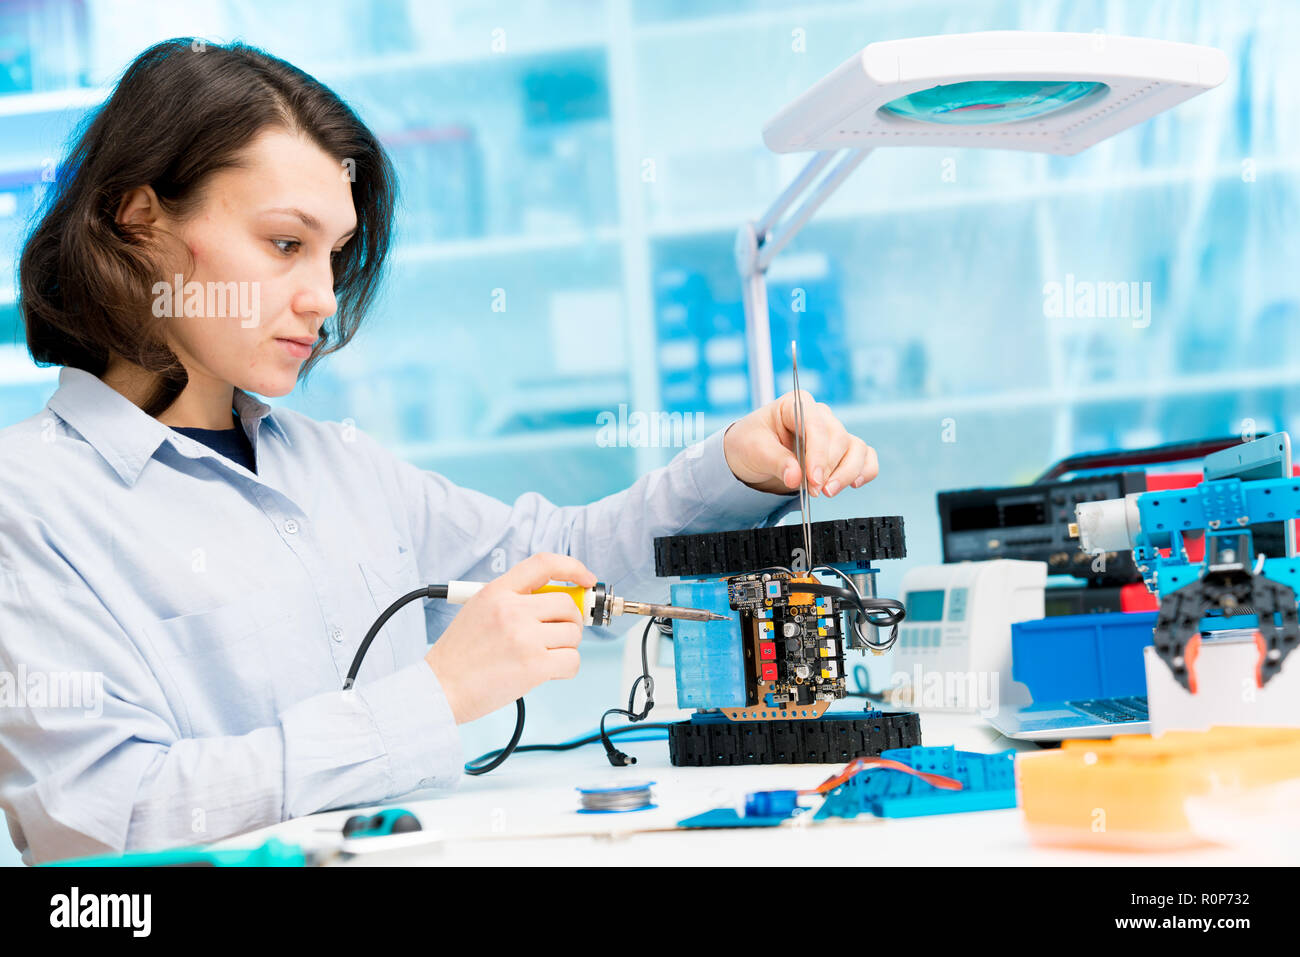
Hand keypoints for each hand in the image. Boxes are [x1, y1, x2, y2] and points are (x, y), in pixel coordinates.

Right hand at [424, 552, 596, 723]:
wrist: (439, 688)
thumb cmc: (459, 656)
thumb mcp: (478, 610)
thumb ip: (512, 600)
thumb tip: (555, 604)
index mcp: (497, 591)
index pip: (544, 564)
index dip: (572, 567)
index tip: (585, 579)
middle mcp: (512, 610)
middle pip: (567, 605)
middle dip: (571, 621)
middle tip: (559, 634)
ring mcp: (524, 637)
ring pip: (573, 634)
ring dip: (566, 647)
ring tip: (544, 656)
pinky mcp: (534, 666)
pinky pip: (572, 661)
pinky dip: (566, 668)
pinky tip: (547, 672)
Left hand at [723, 391, 878, 496]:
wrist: (751, 455)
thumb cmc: (751, 444)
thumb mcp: (754, 450)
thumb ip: (776, 461)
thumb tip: (795, 478)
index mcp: (795, 404)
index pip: (815, 424)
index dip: (818, 453)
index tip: (813, 479)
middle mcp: (819, 415)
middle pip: (839, 438)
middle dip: (829, 468)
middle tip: (814, 491)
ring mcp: (833, 432)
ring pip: (855, 448)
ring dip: (848, 472)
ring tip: (828, 492)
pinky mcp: (842, 450)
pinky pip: (865, 456)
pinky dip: (865, 471)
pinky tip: (854, 484)